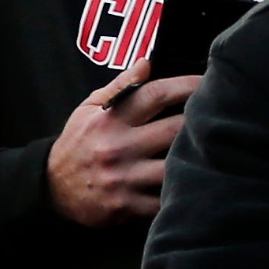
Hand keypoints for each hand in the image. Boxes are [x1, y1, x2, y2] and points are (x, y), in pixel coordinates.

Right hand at [46, 68, 196, 227]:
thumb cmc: (77, 144)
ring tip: (211, 150)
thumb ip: (119, 87)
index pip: (157, 94)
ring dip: (195, 158)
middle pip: (175, 129)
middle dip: (201, 121)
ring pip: (174, 167)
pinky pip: (163, 200)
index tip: (208, 83)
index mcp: (109, 121)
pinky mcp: (125, 206)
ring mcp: (121, 179)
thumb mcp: (89, 110)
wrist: (50, 189)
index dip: (189, 85)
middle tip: (219, 116)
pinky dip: (178, 192)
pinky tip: (189, 182)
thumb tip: (147, 63)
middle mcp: (116, 148)